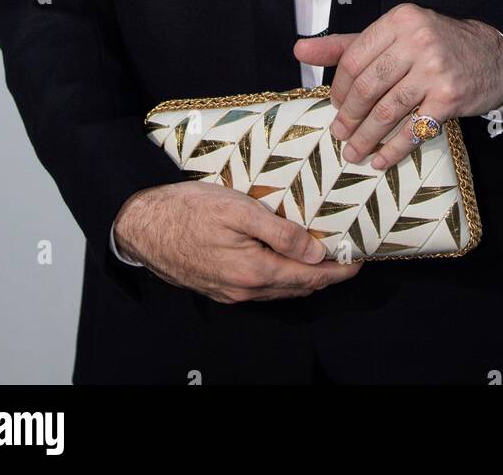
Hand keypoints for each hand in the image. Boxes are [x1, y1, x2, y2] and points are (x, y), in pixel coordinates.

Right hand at [112, 181, 362, 302]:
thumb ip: (280, 232)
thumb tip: (316, 253)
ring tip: (323, 260)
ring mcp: (230, 293)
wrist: (143, 225)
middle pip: (297, 288)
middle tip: (347, 259)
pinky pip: (261, 289)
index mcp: (254, 271)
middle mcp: (245, 290)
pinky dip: (281, 278)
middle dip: (326, 276)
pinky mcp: (218, 287)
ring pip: (279, 291)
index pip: (309, 277)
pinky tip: (285, 262)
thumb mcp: (239, 210)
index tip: (359, 261)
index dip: (338, 271)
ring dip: (304, 278)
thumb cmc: (189, 210)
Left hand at [293, 3, 502, 171]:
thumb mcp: (395, 35)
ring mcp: (435, 68)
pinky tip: (380, 160)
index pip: (354, 58)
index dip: (338, 87)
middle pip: (367, 86)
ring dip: (366, 137)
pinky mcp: (451, 96)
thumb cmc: (437, 45)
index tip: (335, 105)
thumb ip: (347, 44)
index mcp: (399, 20)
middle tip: (340, 134)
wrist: (495, 54)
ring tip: (354, 152)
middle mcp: (417, 39)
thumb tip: (300, 49)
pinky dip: (393, 150)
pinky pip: (413, 129)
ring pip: (387, 110)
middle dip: (348, 116)